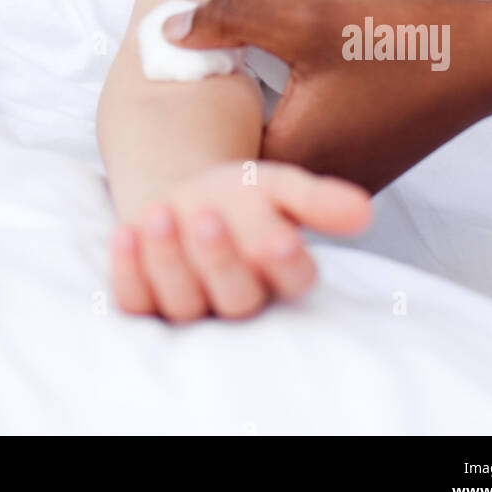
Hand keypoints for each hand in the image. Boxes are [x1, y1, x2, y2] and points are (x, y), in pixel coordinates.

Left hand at [109, 159, 370, 321]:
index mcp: (278, 273)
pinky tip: (126, 233)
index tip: (278, 239)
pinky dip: (129, 270)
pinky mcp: (147, 301)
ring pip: (183, 302)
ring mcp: (190, 304)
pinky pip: (137, 300)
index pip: (292, 282)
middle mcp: (237, 298)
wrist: (182, 197)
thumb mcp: (276, 186)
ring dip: (169, 260)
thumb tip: (365, 212)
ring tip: (162, 214)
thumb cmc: (238, 198)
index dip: (285, 265)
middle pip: (236, 298)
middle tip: (207, 217)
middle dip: (219, 259)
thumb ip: (315, 200)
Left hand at [162, 0, 491, 193]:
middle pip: (239, 159)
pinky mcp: (362, 163)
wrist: (487, 56)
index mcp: (293, 161)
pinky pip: (304, 146)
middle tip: (175, 83)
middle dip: (212, 121)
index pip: (213, 161)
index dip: (182, 127)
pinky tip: (273, 79)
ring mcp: (343, 176)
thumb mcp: (306, 19)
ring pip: (273, 150)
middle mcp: (316, 182)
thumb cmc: (402, 41)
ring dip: (250, 116)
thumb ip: (231, 20)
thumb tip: (167, 29)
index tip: (153, 97)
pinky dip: (284, 116)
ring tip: (219, 72)